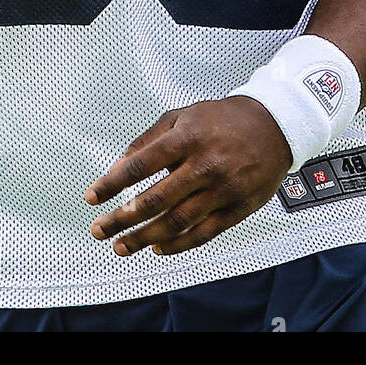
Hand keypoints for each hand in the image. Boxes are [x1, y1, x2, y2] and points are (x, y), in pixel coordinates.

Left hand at [85, 96, 291, 256]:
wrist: (273, 126)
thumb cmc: (222, 120)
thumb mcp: (182, 116)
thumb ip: (148, 140)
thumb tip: (119, 166)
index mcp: (187, 137)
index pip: (140, 165)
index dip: (111, 183)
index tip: (92, 197)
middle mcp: (204, 165)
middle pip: (155, 200)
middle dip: (121, 219)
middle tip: (99, 230)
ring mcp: (222, 189)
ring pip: (176, 222)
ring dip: (144, 238)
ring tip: (121, 246)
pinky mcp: (237, 208)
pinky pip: (203, 234)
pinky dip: (177, 245)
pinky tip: (157, 248)